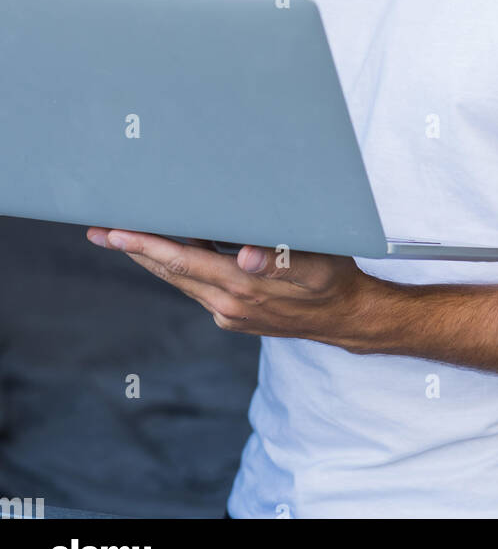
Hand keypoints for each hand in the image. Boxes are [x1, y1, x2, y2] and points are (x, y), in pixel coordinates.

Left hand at [85, 228, 383, 351]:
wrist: (346, 317)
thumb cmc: (332, 279)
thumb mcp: (314, 263)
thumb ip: (281, 258)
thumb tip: (245, 257)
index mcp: (241, 288)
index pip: (182, 261)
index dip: (146, 245)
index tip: (115, 231)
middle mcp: (227, 305)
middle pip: (170, 271)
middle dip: (133, 249)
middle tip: (98, 231)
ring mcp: (228, 313)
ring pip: (179, 280)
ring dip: (150, 259)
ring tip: (122, 238)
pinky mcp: (233, 316)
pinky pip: (196, 287)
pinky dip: (178, 268)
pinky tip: (172, 250)